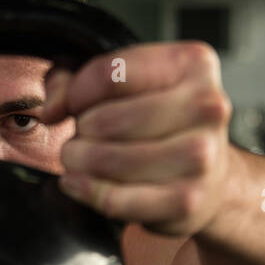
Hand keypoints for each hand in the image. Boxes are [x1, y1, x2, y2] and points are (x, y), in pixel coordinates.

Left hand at [39, 42, 232, 237]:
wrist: (211, 177)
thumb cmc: (162, 124)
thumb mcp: (125, 84)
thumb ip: (74, 79)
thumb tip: (53, 108)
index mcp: (194, 64)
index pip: (111, 73)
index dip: (76, 92)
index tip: (71, 105)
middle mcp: (207, 107)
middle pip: (107, 120)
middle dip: (80, 131)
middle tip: (81, 138)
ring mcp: (201, 157)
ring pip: (109, 160)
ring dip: (79, 162)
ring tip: (79, 159)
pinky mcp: (186, 200)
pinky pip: (116, 199)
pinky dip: (88, 192)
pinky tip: (78, 183)